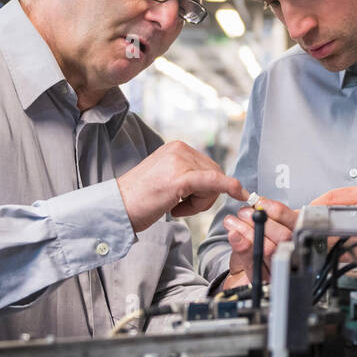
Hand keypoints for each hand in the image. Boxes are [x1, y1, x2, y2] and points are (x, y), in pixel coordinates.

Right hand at [116, 141, 245, 233]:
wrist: (116, 208)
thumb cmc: (139, 199)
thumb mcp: (166, 178)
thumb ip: (188, 175)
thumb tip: (215, 181)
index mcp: (177, 148)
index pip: (209, 166)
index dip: (208, 188)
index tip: (214, 197)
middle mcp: (180, 149)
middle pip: (215, 173)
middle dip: (205, 196)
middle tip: (179, 207)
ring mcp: (179, 162)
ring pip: (213, 184)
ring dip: (199, 203)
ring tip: (174, 206)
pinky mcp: (180, 178)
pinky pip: (213, 182)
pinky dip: (228, 187)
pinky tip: (240, 193)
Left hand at [222, 197, 299, 286]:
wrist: (239, 276)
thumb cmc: (250, 252)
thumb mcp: (257, 229)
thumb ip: (260, 217)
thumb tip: (257, 204)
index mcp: (293, 237)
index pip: (295, 222)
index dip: (279, 212)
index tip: (261, 203)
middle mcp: (289, 254)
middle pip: (285, 236)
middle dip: (261, 220)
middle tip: (244, 212)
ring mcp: (277, 268)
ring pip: (268, 248)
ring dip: (247, 230)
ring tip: (232, 222)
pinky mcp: (263, 278)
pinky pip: (254, 261)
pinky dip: (242, 246)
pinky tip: (234, 235)